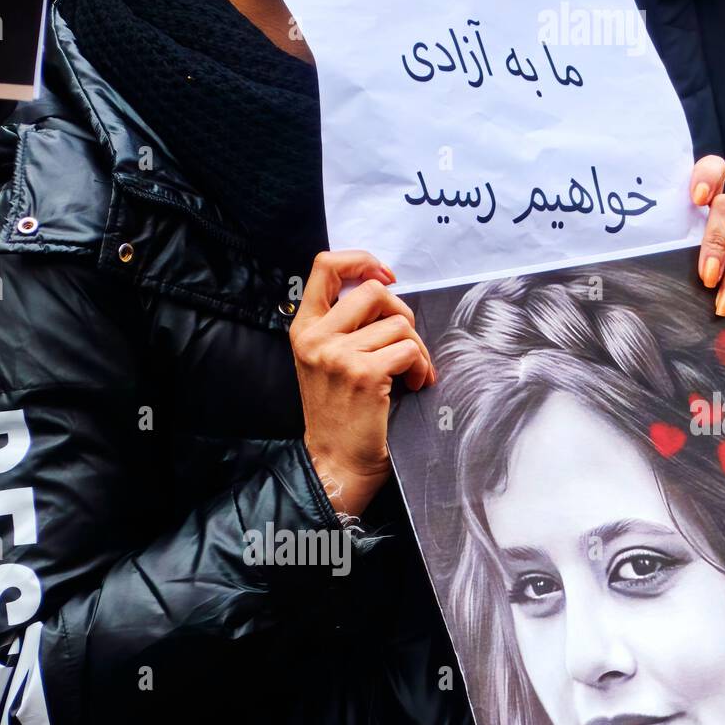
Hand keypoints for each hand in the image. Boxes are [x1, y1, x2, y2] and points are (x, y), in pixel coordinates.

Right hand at [291, 251, 434, 518]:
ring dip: (416, 347)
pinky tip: (414, 384)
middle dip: (402, 314)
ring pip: (398, 323)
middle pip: (372, 291)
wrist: (336, 463)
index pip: (325, 265)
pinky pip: (409, 349)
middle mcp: (315, 338)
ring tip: (412, 372)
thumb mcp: (327, 361)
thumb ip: (344, 325)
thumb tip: (384, 290)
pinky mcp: (364, 374)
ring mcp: (338, 355)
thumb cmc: (340, 415)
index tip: (385, 278)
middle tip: (406, 342)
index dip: (362, 261)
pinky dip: (420, 367)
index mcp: (304, 329)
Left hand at [690, 154, 724, 354]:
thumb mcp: (679, 291)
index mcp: (703, 229)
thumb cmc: (697, 324)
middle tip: (705, 278)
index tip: (695, 198)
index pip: (713, 178)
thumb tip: (648, 247)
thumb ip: (675, 263)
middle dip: (713, 243)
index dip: (709, 175)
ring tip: (722, 303)